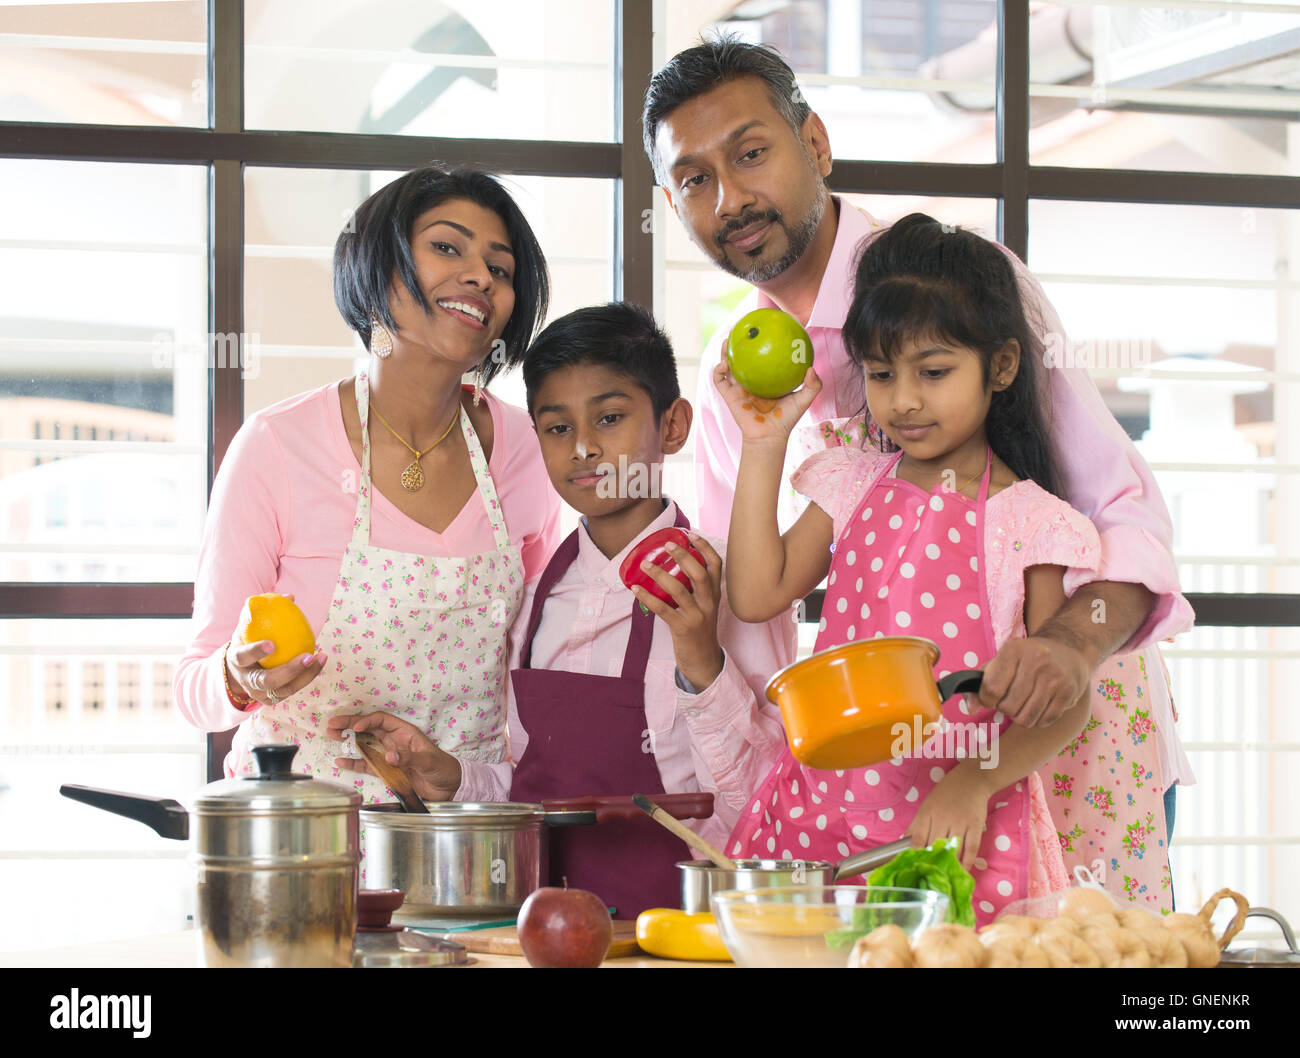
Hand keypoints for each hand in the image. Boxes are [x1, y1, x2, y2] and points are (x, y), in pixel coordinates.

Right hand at [225, 614, 325, 707]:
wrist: (239, 669)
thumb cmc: (247, 639)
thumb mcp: (248, 625)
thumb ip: (263, 610)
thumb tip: (289, 597)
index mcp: (236, 660)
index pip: (243, 657)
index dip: (256, 652)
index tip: (272, 644)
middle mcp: (246, 681)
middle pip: (267, 681)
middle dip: (289, 671)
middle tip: (308, 656)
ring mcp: (259, 693)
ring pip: (284, 690)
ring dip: (306, 675)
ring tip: (320, 657)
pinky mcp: (273, 699)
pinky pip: (293, 690)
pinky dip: (308, 677)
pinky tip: (320, 661)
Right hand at [326, 712, 461, 801]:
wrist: (448, 787)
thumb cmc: (443, 767)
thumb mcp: (428, 760)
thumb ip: (409, 757)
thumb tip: (389, 756)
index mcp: (405, 732)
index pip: (381, 721)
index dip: (367, 721)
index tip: (356, 727)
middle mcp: (394, 741)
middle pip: (368, 729)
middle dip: (350, 725)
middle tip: (332, 724)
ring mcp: (388, 756)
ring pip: (364, 745)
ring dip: (348, 740)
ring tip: (331, 735)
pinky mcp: (386, 771)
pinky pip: (367, 765)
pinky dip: (354, 763)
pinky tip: (341, 760)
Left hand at [629, 530, 724, 690]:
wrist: (704, 661)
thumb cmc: (699, 630)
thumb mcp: (703, 607)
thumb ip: (694, 590)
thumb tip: (670, 568)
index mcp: (715, 594)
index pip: (716, 565)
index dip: (705, 548)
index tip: (690, 535)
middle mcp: (709, 603)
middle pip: (699, 573)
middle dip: (684, 556)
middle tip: (668, 545)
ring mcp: (697, 616)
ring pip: (679, 590)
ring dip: (660, 574)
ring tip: (645, 564)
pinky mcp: (683, 628)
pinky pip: (663, 609)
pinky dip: (648, 597)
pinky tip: (636, 589)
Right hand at [712, 339, 821, 444]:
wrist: (769, 436)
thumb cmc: (786, 419)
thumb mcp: (804, 400)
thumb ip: (813, 385)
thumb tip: (812, 368)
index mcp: (764, 378)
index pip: (761, 356)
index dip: (761, 342)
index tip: (764, 328)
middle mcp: (750, 380)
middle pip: (741, 357)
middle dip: (739, 342)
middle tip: (743, 328)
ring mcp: (737, 387)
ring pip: (726, 364)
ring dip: (723, 352)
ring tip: (727, 340)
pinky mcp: (728, 395)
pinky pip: (718, 379)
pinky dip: (718, 369)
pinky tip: (724, 363)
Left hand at [906, 765, 994, 871]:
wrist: (971, 779)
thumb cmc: (945, 794)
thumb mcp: (926, 806)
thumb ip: (916, 825)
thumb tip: (902, 842)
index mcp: (927, 813)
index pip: (917, 837)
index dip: (915, 853)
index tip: (914, 865)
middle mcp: (942, 818)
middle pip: (934, 844)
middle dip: (931, 860)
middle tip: (930, 875)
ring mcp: (960, 822)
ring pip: (953, 848)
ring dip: (949, 863)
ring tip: (946, 876)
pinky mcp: (976, 825)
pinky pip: (971, 847)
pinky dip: (968, 861)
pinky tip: (964, 870)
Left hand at [977, 634, 1092, 726]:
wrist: (1068, 649)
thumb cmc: (1026, 659)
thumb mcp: (1001, 661)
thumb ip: (980, 684)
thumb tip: (969, 709)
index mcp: (1014, 650)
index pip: (991, 688)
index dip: (986, 699)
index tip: (990, 698)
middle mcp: (1036, 661)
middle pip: (1009, 707)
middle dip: (1004, 709)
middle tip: (1010, 700)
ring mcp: (1055, 677)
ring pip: (1026, 718)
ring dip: (1020, 717)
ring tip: (1023, 704)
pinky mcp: (1069, 692)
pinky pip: (1044, 721)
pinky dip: (1037, 720)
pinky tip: (1038, 706)